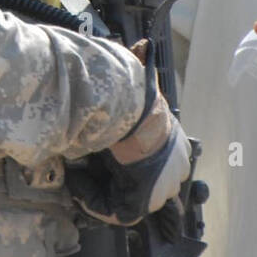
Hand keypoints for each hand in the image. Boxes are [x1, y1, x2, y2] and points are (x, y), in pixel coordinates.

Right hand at [66, 40, 192, 225]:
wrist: (137, 115)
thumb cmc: (139, 99)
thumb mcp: (143, 79)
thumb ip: (141, 63)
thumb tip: (141, 46)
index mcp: (176, 144)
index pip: (162, 162)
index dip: (138, 161)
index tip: (117, 154)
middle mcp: (174, 169)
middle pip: (147, 183)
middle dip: (122, 178)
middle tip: (96, 167)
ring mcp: (160, 190)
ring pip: (130, 197)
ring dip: (106, 189)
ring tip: (84, 175)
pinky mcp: (142, 203)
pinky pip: (117, 210)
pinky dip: (95, 201)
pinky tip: (80, 185)